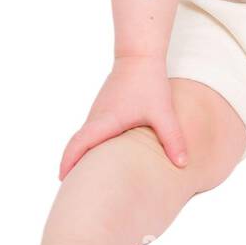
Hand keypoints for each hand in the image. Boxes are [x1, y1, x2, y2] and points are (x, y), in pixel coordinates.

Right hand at [58, 57, 187, 179]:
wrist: (139, 56)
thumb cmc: (150, 83)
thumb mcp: (163, 112)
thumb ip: (173, 139)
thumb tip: (183, 165)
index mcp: (106, 121)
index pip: (79, 144)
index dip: (69, 161)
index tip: (62, 179)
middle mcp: (97, 117)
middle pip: (77, 144)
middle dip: (71, 164)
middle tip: (72, 188)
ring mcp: (98, 112)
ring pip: (83, 137)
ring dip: (80, 155)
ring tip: (84, 178)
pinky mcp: (103, 108)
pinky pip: (91, 131)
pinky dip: (89, 145)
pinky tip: (100, 157)